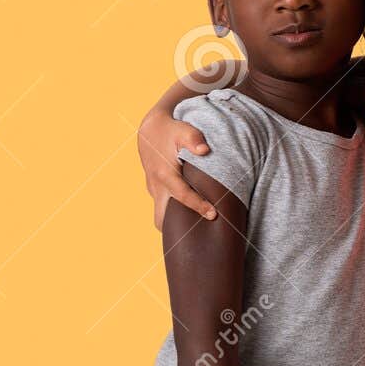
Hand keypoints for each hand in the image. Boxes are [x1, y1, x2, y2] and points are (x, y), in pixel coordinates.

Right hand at [138, 107, 214, 228]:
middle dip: (176, 230)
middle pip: (162, 218)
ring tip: (198, 232)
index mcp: (164, 174)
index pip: (182, 196)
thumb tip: (205, 150)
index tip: (214, 215)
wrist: (151, 128)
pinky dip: (174, 214)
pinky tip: (191, 216)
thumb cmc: (170, 130)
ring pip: (161, 214)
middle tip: (199, 236)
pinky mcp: (155, 190)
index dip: (198, 206)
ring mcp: (154, 189)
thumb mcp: (183, 130)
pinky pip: (163, 207)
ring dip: (174, 223)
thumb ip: (194, 139)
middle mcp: (156, 186)